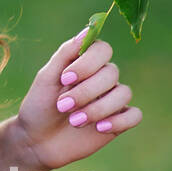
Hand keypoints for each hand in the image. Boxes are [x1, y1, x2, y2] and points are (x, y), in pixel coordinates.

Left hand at [14, 27, 142, 170]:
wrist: (36, 141)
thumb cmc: (39, 106)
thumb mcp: (46, 78)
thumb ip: (66, 54)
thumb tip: (88, 29)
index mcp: (85, 63)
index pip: (103, 49)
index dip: (87, 63)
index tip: (65, 79)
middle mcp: (102, 78)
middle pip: (112, 73)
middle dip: (85, 92)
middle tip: (62, 106)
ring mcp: (112, 100)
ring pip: (124, 93)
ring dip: (97, 108)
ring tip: (74, 121)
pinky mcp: (118, 122)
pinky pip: (135, 115)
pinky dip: (119, 120)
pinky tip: (99, 128)